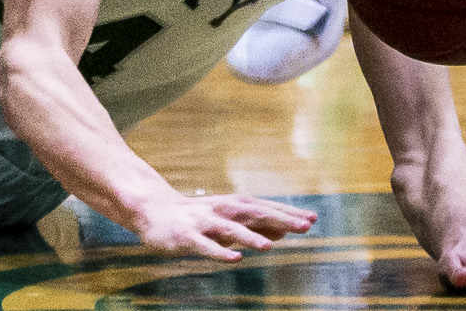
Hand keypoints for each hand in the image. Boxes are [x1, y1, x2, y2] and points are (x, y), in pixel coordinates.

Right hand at [130, 191, 314, 260]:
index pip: (265, 207)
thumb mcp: (227, 218)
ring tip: (269, 245)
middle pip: (253, 213)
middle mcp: (220, 211)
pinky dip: (220, 251)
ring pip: (229, 229)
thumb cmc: (195, 216)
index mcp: (232, 206)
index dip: (288, 213)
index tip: (312, 218)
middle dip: (279, 219)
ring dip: (249, 236)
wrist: (153, 210)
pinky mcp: (187, 237)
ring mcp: (203, 223)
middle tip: (304, 227)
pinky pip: (205, 246)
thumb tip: (284, 231)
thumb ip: (253, 225)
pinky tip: (235, 259)